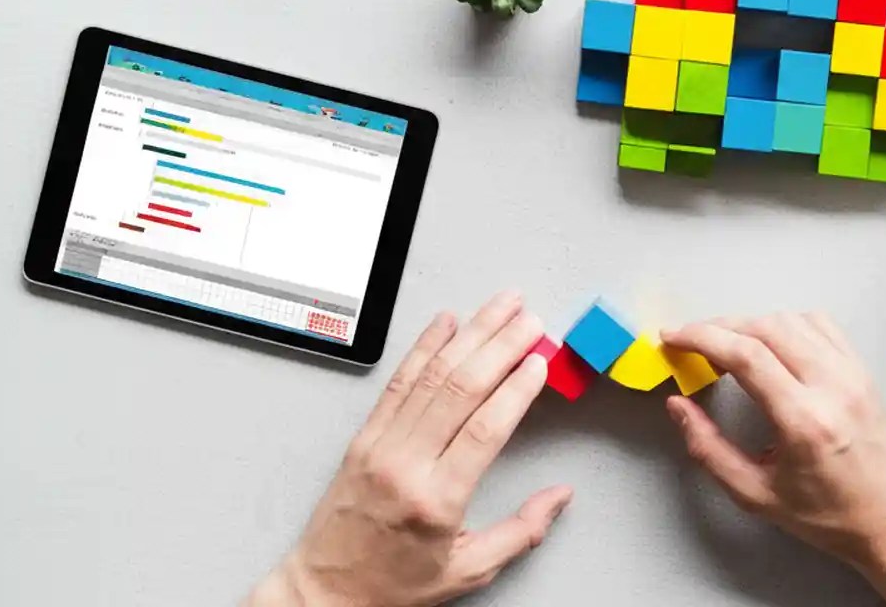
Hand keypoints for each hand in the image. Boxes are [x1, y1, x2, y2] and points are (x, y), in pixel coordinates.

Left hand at [248, 292, 571, 606]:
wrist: (325, 590)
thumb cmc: (393, 585)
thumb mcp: (468, 570)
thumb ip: (521, 531)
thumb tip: (560, 496)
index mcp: (437, 500)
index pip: (485, 429)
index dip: (516, 390)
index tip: (540, 362)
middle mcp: (406, 464)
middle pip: (461, 389)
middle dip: (501, 346)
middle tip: (530, 321)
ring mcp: (380, 445)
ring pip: (431, 375)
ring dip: (470, 334)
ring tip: (500, 307)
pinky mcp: (364, 436)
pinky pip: (398, 382)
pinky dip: (424, 346)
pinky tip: (446, 323)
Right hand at [662, 313, 885, 606]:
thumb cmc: (832, 517)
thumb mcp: (757, 495)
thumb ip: (709, 449)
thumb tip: (679, 408)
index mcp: (805, 421)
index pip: (746, 355)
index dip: (701, 337)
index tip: (674, 337)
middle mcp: (833, 388)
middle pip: (766, 327)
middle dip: (719, 327)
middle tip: (691, 342)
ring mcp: (852, 375)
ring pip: (792, 319)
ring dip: (751, 324)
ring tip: (726, 345)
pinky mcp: (863, 372)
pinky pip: (820, 326)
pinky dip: (786, 324)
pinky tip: (770, 343)